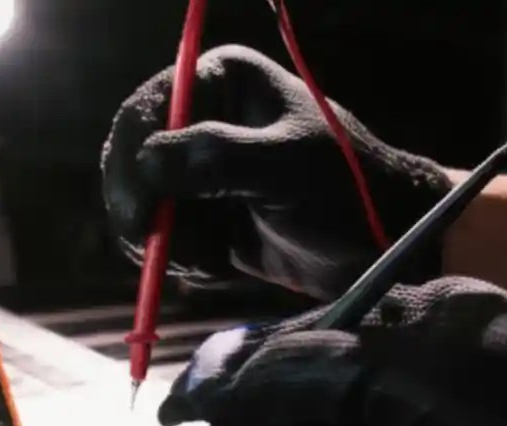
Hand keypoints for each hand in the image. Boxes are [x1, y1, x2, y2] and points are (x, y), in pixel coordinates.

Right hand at [102, 44, 452, 299]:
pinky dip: (178, 258)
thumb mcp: (288, 168)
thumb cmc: (348, 192)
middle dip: (141, 208)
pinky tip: (216, 264)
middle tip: (153, 248)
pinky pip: (159, 236)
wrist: (377, 249)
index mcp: (222, 81)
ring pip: (139, 204)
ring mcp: (195, 168)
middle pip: (129, 158)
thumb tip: (148, 160)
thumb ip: (218, 157)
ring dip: (164, 241)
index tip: (142, 211)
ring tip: (208, 257)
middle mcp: (201, 117)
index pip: (146, 110)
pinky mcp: (198, 213)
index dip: (131, 159)